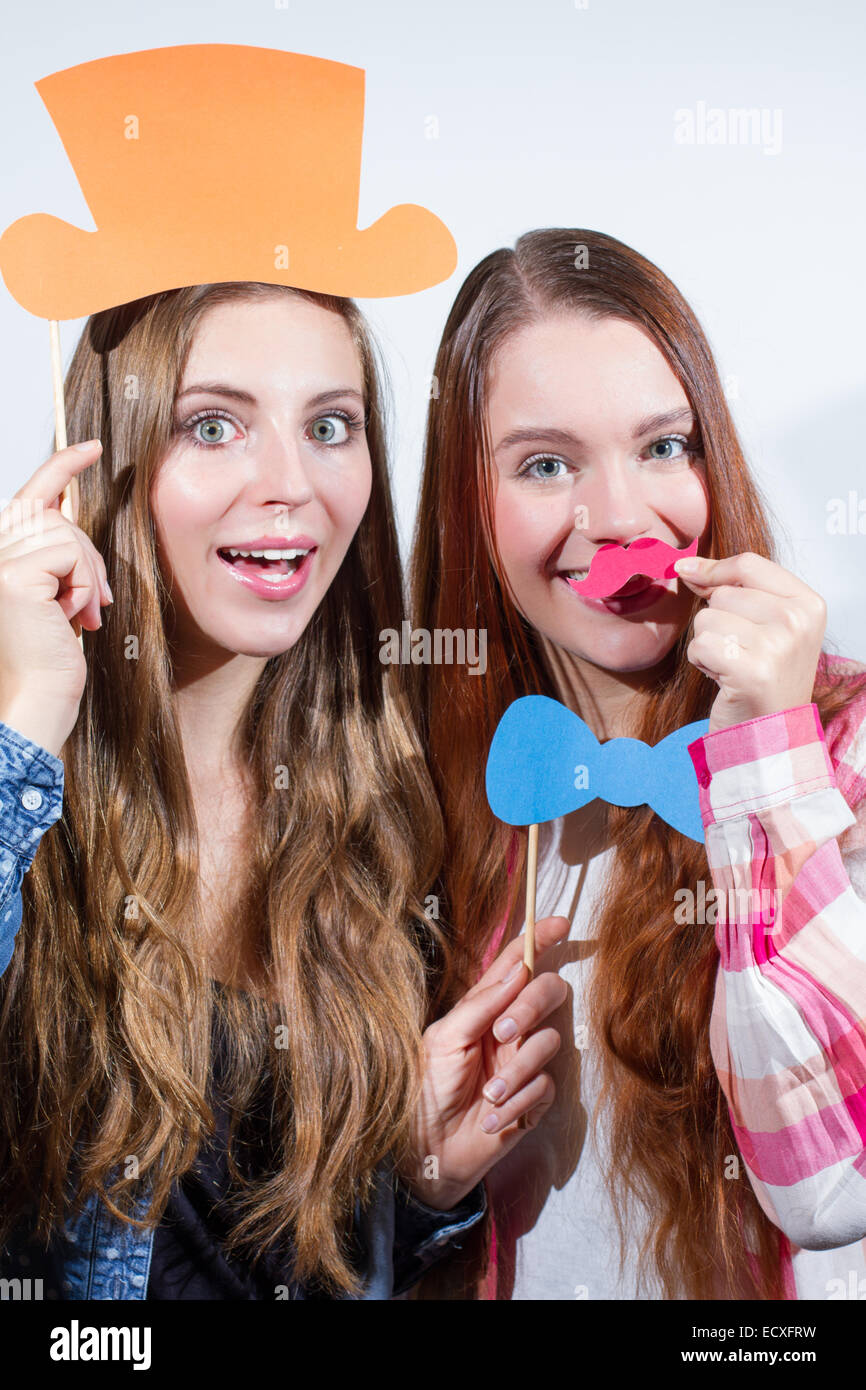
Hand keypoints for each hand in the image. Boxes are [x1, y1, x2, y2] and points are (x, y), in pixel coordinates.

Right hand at [0, 440, 111, 754]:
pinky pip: (70, 553)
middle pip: (57, 516)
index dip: (61, 466)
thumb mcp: (59, 593)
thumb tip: (73, 514)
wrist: (43, 695)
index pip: (30, 496)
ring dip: (88, 574)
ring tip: (82, 614)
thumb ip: (60, 555)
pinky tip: (72, 615)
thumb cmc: (52, 655)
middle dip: (89, 554)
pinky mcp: (12, 575)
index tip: (93, 447)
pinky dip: (83, 583)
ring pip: (67, 533)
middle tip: (97, 601)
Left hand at [398, 914, 569, 1210]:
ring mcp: (523, 1061)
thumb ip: (480, 1005)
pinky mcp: (534, 1098)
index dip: (538, 940)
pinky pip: (546, 1087)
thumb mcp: (443, 1039)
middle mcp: (508, 1028)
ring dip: (517, 1070)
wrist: (428, 1150)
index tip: (559, 923)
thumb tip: (518, 971)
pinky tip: (493, 1119)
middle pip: (547, 993)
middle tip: (502, 1033)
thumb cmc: (426, 1090)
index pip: (516, 964)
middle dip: (530, 1007)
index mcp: (484, 1007)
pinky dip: (519, 1102)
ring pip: (549, 1043)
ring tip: (488, 1094)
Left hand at [674, 551, 825, 734]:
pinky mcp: (752, 671)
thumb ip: (733, 588)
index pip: (748, 563)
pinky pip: (700, 645)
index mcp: (808, 603)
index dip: (713, 569)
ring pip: (706, 619)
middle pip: (722, 593)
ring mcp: (778, 645)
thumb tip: (686, 565)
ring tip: (733, 666)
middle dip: (717, 622)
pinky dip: (702, 663)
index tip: (689, 574)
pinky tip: (725, 678)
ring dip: (708, 644)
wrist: (772, 735)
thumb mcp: (765, 625)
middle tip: (740, 652)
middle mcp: (798, 620)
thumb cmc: (764, 677)